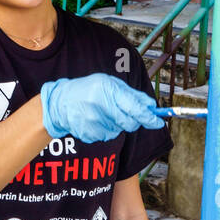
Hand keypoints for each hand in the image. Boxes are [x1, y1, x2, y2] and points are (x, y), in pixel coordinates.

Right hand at [40, 73, 165, 140]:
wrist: (60, 103)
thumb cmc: (87, 90)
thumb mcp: (109, 83)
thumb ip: (131, 94)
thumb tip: (151, 105)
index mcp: (107, 90)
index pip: (134, 108)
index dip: (149, 117)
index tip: (158, 122)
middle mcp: (100, 106)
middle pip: (130, 123)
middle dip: (133, 120)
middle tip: (125, 113)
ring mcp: (93, 122)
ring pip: (120, 130)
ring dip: (117, 123)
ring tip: (104, 112)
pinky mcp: (89, 134)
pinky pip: (108, 136)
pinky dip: (106, 129)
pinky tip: (96, 120)